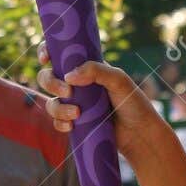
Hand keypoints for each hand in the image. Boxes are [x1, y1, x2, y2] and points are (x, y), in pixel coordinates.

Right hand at [36, 41, 160, 158]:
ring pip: (51, 102)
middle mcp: (77, 85)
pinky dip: (60, 123)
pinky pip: (57, 122)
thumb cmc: (133, 102)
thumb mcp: (119, 81)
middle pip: (47, 77)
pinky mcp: (75, 123)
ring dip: (58, 108)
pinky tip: (72, 126)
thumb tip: (69, 75)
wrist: (139, 134)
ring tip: (77, 114)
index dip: (47, 52)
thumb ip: (97, 71)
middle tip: (67, 92)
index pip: (60, 55)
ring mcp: (75, 104)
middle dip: (51, 83)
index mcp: (87, 68)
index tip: (46, 58)